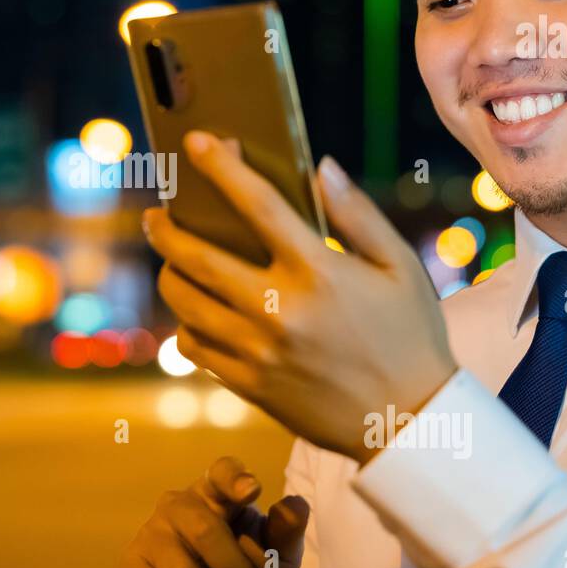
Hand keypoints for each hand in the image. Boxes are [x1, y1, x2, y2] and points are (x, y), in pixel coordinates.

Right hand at [118, 456, 309, 567]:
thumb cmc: (243, 567)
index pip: (221, 472)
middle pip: (205, 530)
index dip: (235, 478)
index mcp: (217, 493)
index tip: (253, 490)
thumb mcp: (274, 555)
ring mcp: (151, 532)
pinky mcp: (131, 564)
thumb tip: (295, 505)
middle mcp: (179, 504)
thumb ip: (286, 533)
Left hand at [143, 131, 457, 462]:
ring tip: (170, 261)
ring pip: (186, 304)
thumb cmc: (411, 336)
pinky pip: (196, 348)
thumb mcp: (399, 267)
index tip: (197, 143)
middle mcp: (280, 310)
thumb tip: (321, 166)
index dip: (222, 168)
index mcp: (319, 273)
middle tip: (155, 215)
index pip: (258, 206)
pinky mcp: (250, 385)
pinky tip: (193, 312)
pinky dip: (185, 325)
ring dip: (169, 275)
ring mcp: (259, 351)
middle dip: (166, 229)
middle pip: (198, 258)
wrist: (408, 424)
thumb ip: (357, 214)